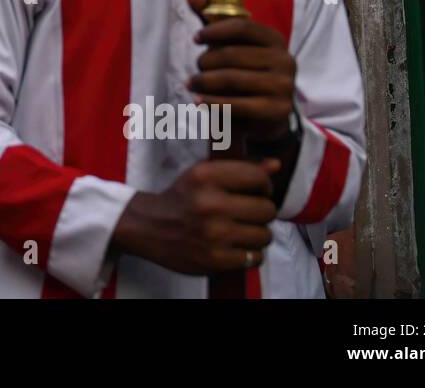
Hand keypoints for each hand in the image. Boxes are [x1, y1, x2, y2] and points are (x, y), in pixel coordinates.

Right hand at [113, 159, 278, 275]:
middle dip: (262, 212)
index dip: (264, 186)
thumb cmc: (181, 199)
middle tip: (248, 214)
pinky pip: (255, 257)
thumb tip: (276, 165)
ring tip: (241, 231)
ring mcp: (213, 234)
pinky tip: (235, 246)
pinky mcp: (215, 259)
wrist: (148, 227)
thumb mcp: (204, 175)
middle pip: (267, 209)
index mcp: (205, 176)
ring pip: (265, 235)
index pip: (258, 177)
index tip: (256, 191)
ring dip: (257, 234)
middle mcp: (210, 203)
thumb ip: (241, 169)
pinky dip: (249, 253)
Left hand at [186, 0, 296, 141]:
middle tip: (195, 69)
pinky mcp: (278, 110)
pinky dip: (213, 102)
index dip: (215, 30)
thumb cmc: (243, 72)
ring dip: (205, 82)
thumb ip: (212, 20)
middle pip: (233, 54)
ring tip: (191, 84)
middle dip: (206, 61)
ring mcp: (284, 86)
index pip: (242, 26)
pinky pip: (237, 104)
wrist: (264, 114)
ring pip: (232, 78)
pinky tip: (200, 101)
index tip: (196, 38)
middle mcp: (285, 60)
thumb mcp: (230, 45)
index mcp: (274, 39)